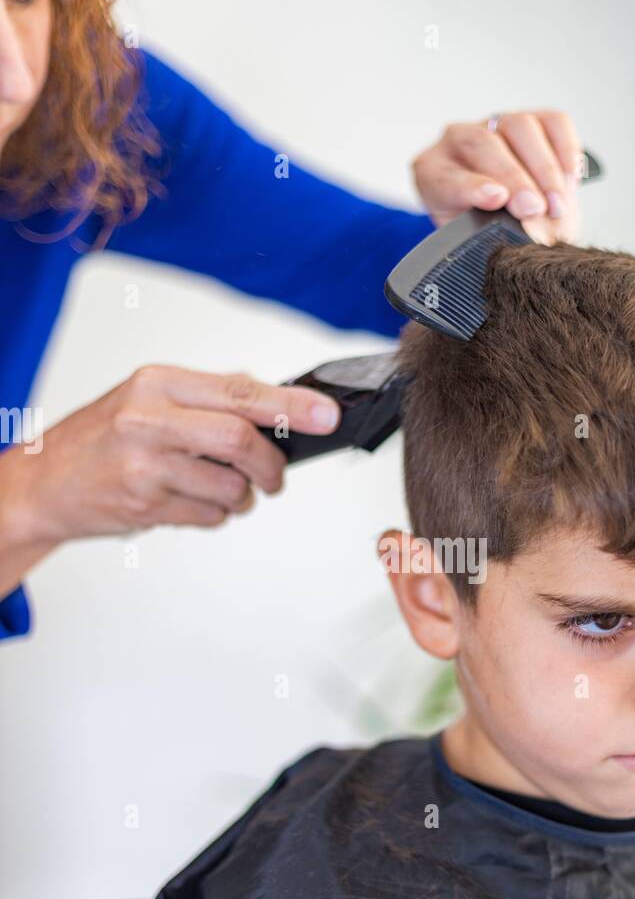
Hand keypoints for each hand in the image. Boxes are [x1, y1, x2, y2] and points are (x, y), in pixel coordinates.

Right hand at [0, 364, 341, 550]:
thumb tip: (276, 401)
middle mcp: (149, 418)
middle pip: (240, 439)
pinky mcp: (144, 504)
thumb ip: (208, 398)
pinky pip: (209, 516)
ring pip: (230, 486)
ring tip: (225, 492)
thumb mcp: (148, 399)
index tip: (327, 416)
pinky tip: (193, 503)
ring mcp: (144, 464)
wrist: (43, 483)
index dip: (292, 405)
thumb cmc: (102, 439)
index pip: (240, 391)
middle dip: (271, 465)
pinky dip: (217, 515)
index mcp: (158, 382)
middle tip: (274, 478)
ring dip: (242, 498)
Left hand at [412, 110, 584, 243]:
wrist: (510, 219)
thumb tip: (520, 235)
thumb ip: (486, 236)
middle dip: (514, 178)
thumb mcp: (475, 241)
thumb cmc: (485, 230)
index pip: (446, 174)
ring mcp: (498, 124)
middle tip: (534, 209)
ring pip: (520, 127)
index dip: (471, 187)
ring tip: (557, 205)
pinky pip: (553, 123)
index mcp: (433, 172)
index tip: (496, 200)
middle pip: (484, 144)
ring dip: (544, 169)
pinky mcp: (534, 120)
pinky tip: (571, 180)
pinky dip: (566, 150)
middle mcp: (460, 140)